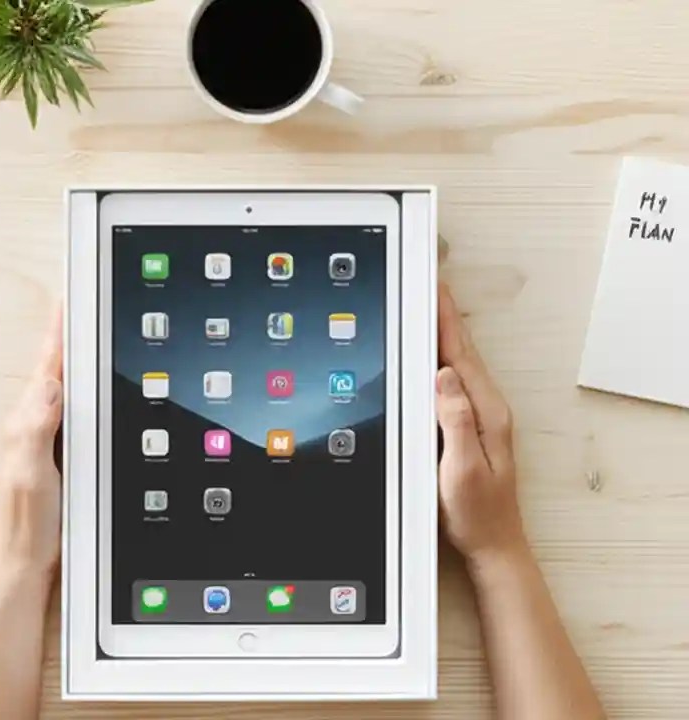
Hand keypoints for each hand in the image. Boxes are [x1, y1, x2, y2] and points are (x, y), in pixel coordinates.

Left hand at [0, 308, 63, 576]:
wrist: (24, 569)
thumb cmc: (28, 528)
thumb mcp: (33, 475)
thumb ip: (38, 429)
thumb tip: (51, 385)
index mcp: (24, 425)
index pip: (48, 369)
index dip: (60, 335)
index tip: (68, 302)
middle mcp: (28, 428)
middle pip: (52, 371)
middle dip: (64, 337)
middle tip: (76, 303)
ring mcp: (38, 443)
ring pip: (58, 390)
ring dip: (67, 360)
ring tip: (76, 331)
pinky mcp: (50, 459)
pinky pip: (64, 412)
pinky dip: (73, 391)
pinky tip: (79, 388)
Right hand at [436, 284, 526, 563]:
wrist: (493, 544)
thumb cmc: (476, 513)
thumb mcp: (462, 468)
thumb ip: (454, 419)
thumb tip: (443, 375)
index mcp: (485, 412)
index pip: (459, 354)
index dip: (444, 319)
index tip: (432, 288)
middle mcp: (486, 408)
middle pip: (460, 350)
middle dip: (442, 314)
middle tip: (426, 282)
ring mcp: (480, 415)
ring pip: (457, 363)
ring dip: (442, 332)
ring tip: (426, 305)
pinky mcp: (469, 425)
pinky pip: (453, 381)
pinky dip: (441, 358)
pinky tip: (430, 353)